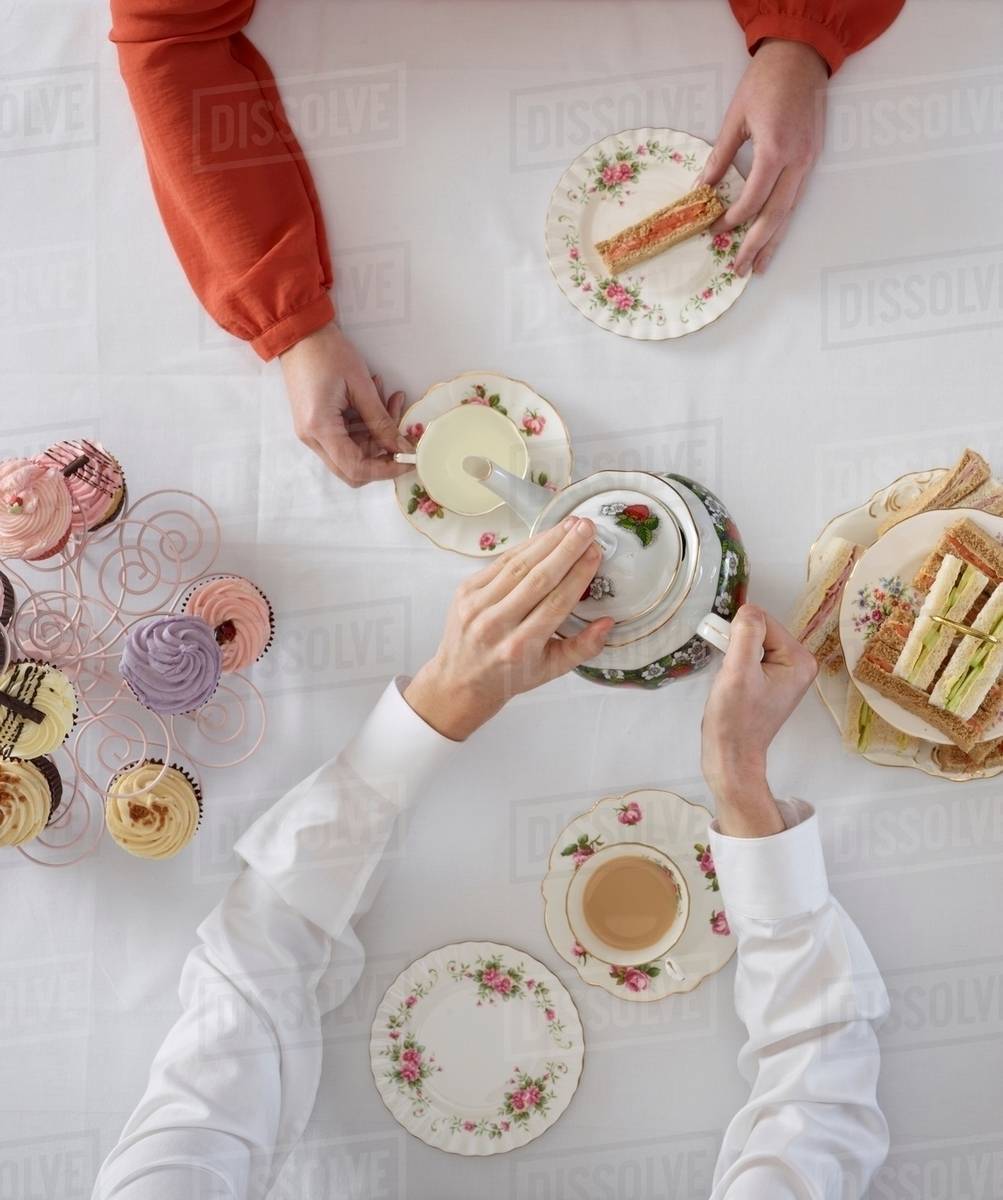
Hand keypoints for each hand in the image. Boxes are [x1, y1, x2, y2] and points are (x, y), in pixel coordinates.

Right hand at [280, 320, 412, 485]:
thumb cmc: (328, 352)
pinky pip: (346, 437)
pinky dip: (366, 424)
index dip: (386, 469)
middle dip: (382, 455)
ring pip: (353, 452)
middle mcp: (312, 438)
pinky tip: (377, 398)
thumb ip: (382, 421)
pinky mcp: (317, 424)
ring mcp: (312, 432)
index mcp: (320, 428)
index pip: (356, 468)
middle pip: (353, 469)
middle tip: (403, 435)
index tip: (408, 459)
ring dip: (377, 433)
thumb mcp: (361, 385)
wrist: (300, 333)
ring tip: (391, 399)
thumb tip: (403, 448)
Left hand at [404, 519, 614, 738]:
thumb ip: (582, 649)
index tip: (595, 552)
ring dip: (547, 541)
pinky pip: (500, 563)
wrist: (459, 682)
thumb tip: (608, 622)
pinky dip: (525, 547)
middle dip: (566, 549)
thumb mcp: (550, 670)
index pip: (557, 603)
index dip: (578, 575)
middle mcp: (496, 624)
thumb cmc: (511, 676)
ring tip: (571, 525)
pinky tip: (544, 536)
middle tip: (588, 526)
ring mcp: (476, 605)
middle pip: (538, 578)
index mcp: (521, 647)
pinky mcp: (464, 591)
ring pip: (518, 565)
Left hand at [699, 39, 827, 275]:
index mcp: (776, 149)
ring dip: (773, 242)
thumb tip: (700, 190)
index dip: (732, 219)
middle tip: (739, 270)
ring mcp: (809, 161)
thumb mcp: (735, 118)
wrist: (802, 53)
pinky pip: (796, 198)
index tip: (713, 228)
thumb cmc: (766, 80)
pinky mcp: (813, 158)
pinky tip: (773, 236)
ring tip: (758, 266)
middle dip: (756, 245)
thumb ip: (719, 158)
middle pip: (776, 215)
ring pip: (790, 212)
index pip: (753, 199)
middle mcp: (798, 161)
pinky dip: (783, 220)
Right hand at [701, 604, 817, 836]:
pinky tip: (732, 685)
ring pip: (752, 643)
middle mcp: (799, 664)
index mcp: (800, 659)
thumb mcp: (738, 671)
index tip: (729, 661)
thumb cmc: (735, 718)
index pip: (764, 622)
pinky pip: (750, 657)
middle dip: (737, 645)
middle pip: (760, 631)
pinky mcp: (771, 682)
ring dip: (734, 656)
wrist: (730, 756)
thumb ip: (746, 634)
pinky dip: (736, 665)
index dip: (739, 635)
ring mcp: (786, 674)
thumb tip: (748, 608)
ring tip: (730, 682)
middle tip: (730, 675)